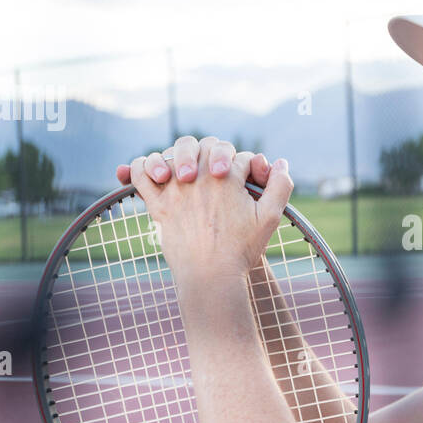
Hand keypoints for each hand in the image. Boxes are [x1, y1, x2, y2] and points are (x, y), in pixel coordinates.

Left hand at [119, 135, 294, 284]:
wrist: (211, 276)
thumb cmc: (242, 248)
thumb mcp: (271, 217)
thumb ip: (280, 186)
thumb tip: (281, 162)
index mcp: (227, 177)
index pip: (238, 156)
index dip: (248, 168)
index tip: (250, 185)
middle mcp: (199, 178)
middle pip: (206, 146)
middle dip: (217, 154)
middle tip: (223, 174)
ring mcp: (175, 189)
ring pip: (173, 152)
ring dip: (182, 156)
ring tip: (189, 172)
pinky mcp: (157, 204)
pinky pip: (141, 173)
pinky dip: (144, 166)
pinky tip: (156, 173)